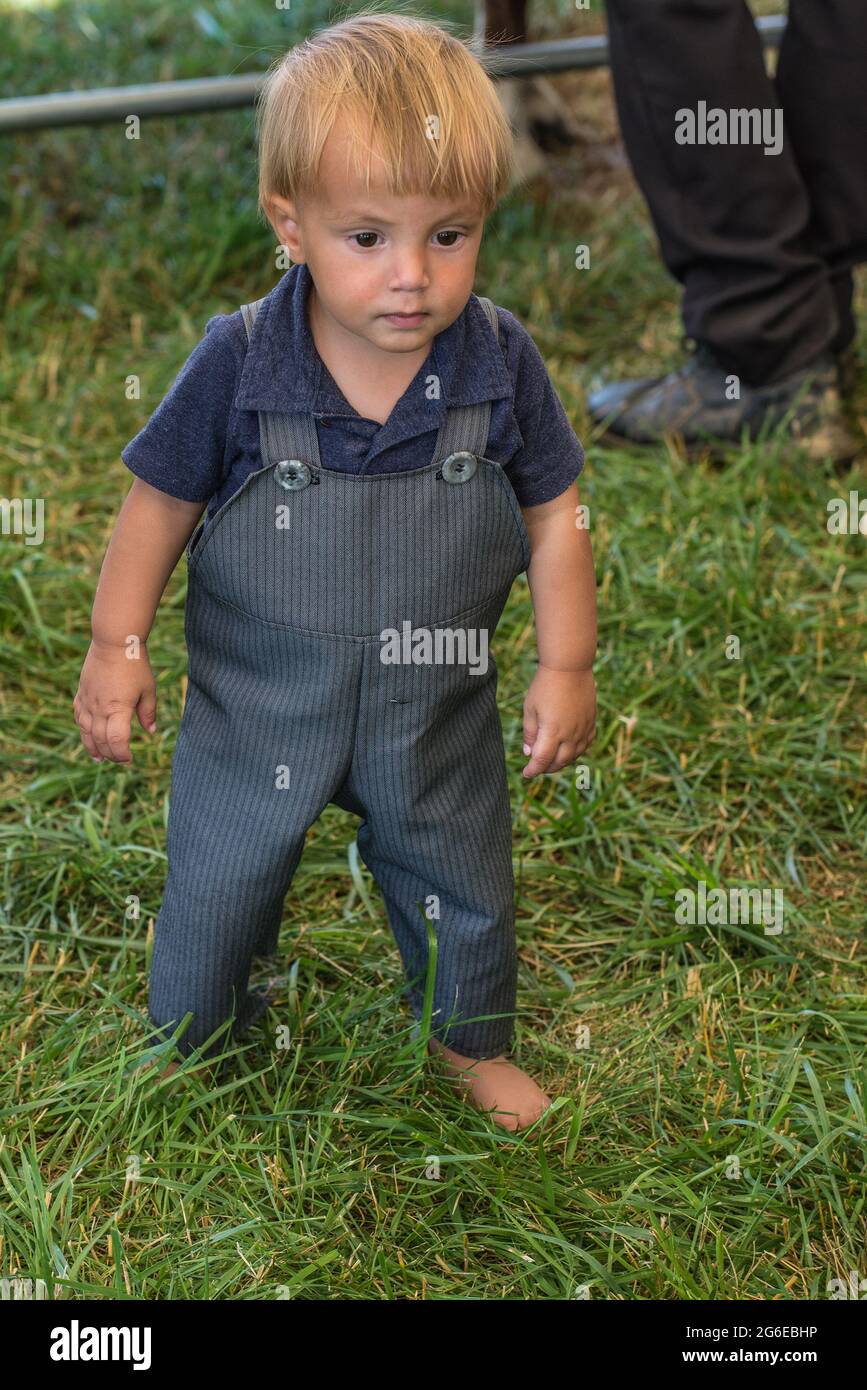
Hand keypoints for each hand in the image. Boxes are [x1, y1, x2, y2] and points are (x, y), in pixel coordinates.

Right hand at [73, 639, 157, 764]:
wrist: (114, 642)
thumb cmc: (135, 664)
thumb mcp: (148, 689)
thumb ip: (148, 712)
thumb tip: (151, 731)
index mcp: (118, 709)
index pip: (116, 741)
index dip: (122, 754)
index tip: (129, 759)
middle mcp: (99, 708)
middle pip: (100, 740)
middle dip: (110, 754)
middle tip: (118, 760)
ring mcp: (88, 701)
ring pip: (85, 731)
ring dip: (92, 746)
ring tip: (98, 758)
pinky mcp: (82, 693)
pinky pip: (78, 716)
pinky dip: (82, 728)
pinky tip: (87, 734)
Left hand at [521, 665, 595, 778]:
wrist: (569, 667)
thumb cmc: (545, 686)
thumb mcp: (530, 709)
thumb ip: (530, 733)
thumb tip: (529, 753)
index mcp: (552, 732)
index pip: (542, 760)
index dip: (533, 770)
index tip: (526, 773)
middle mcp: (570, 734)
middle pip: (559, 762)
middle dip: (546, 768)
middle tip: (537, 766)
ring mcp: (583, 729)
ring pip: (574, 756)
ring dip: (561, 761)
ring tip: (551, 759)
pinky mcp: (591, 722)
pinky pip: (586, 744)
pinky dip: (576, 751)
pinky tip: (569, 749)